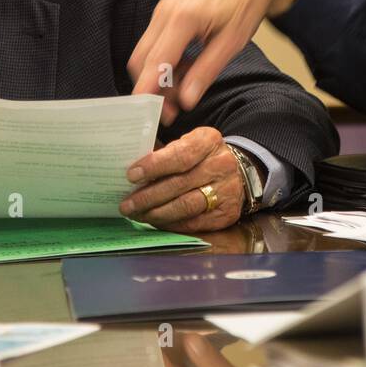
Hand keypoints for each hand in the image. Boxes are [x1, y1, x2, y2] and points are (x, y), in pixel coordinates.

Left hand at [119, 127, 245, 232]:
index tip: (132, 175)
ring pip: (185, 206)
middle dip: (148, 196)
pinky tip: (155, 221)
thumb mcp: (188, 144)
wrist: (239, 174)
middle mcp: (221, 165)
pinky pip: (193, 223)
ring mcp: (226, 191)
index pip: (180, 155)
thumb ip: (164, 153)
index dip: (155, 166)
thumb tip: (132, 173)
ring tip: (137, 215)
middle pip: (179, 184)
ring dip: (156, 213)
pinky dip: (171, 224)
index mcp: (209, 142)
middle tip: (126, 205)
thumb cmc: (202, 158)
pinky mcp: (226, 214)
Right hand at [128, 0, 305, 124]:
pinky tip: (186, 70)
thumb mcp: (232, 42)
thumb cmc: (246, 0)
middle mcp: (165, 12)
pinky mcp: (167, 9)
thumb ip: (206, 72)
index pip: (153, 63)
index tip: (144, 116)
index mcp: (182, 19)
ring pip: (147, 51)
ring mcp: (163, 8)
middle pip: (141, 60)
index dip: (146, 92)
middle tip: (171, 111)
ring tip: (183, 92)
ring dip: (158, 75)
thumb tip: (186, 101)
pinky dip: (164, 60)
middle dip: (151, 88)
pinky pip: (156, 40)